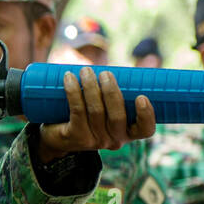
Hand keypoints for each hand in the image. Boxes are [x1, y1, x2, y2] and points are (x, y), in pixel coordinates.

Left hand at [38, 67, 155, 161]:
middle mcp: (114, 140)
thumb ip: (116, 89)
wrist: (57, 135)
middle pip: (117, 117)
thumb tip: (128, 61)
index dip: (146, 115)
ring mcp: (95, 141)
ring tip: (85, 70)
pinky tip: (69, 78)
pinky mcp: (76, 137)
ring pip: (96, 111)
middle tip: (105, 73)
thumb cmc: (88, 113)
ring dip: (91, 86)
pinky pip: (77, 111)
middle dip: (111, 91)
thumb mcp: (106, 106)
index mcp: (128, 132)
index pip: (145, 130)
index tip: (141, 97)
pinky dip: (73, 91)